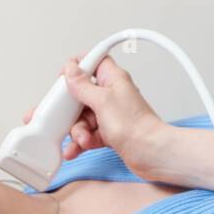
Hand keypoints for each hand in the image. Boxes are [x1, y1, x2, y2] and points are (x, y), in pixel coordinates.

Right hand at [22, 54, 170, 182]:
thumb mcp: (102, 101)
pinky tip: (76, 148)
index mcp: (113, 79)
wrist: (149, 153)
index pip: (94, 61)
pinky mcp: (108, 132)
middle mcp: (111, 95)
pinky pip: (88, 133)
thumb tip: (70, 69)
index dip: (78, 66)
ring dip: (77, 130)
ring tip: (82, 138)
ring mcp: (109, 114)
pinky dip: (81, 141)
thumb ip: (83, 86)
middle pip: (81, 95)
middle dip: (70, 110)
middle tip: (65, 116)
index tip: (64, 77)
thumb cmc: (135, 126)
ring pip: (82, 117)